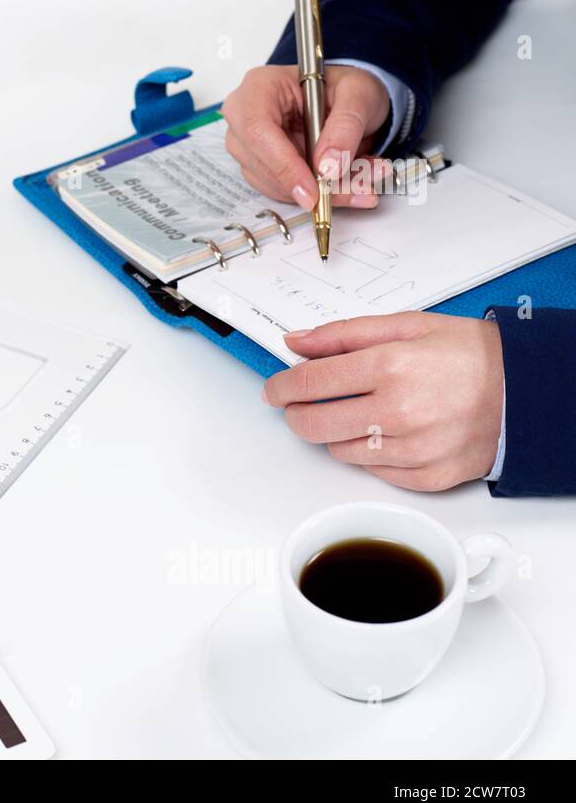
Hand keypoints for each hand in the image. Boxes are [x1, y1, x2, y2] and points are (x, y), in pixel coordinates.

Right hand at [222, 64, 391, 210]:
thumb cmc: (344, 88)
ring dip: (320, 192)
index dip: (283, 165)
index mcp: (260, 87)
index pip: (258, 131)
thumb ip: (346, 125)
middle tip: (354, 191)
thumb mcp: (359, 93)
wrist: (344, 100)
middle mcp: (244, 118)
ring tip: (362, 182)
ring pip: (274, 185)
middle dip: (308, 185)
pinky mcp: (259, 168)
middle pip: (261, 164)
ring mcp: (248, 146)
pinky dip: (319, 194)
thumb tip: (328, 166)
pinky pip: (284, 192)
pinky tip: (346, 182)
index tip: (314, 191)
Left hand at [262, 313, 504, 490]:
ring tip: (357, 412)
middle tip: (298, 404)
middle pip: (312, 424)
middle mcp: (399, 412)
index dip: (281, 387)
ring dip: (336, 432)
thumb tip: (296, 343)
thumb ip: (344, 334)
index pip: (309, 383)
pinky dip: (371, 454)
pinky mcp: (427, 477)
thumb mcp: (407, 325)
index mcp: (390, 367)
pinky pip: (374, 471)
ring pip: (339, 451)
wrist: (527, 390)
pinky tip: (386, 432)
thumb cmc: (470, 355)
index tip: (274, 388)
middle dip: (296, 413)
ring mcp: (414, 449)